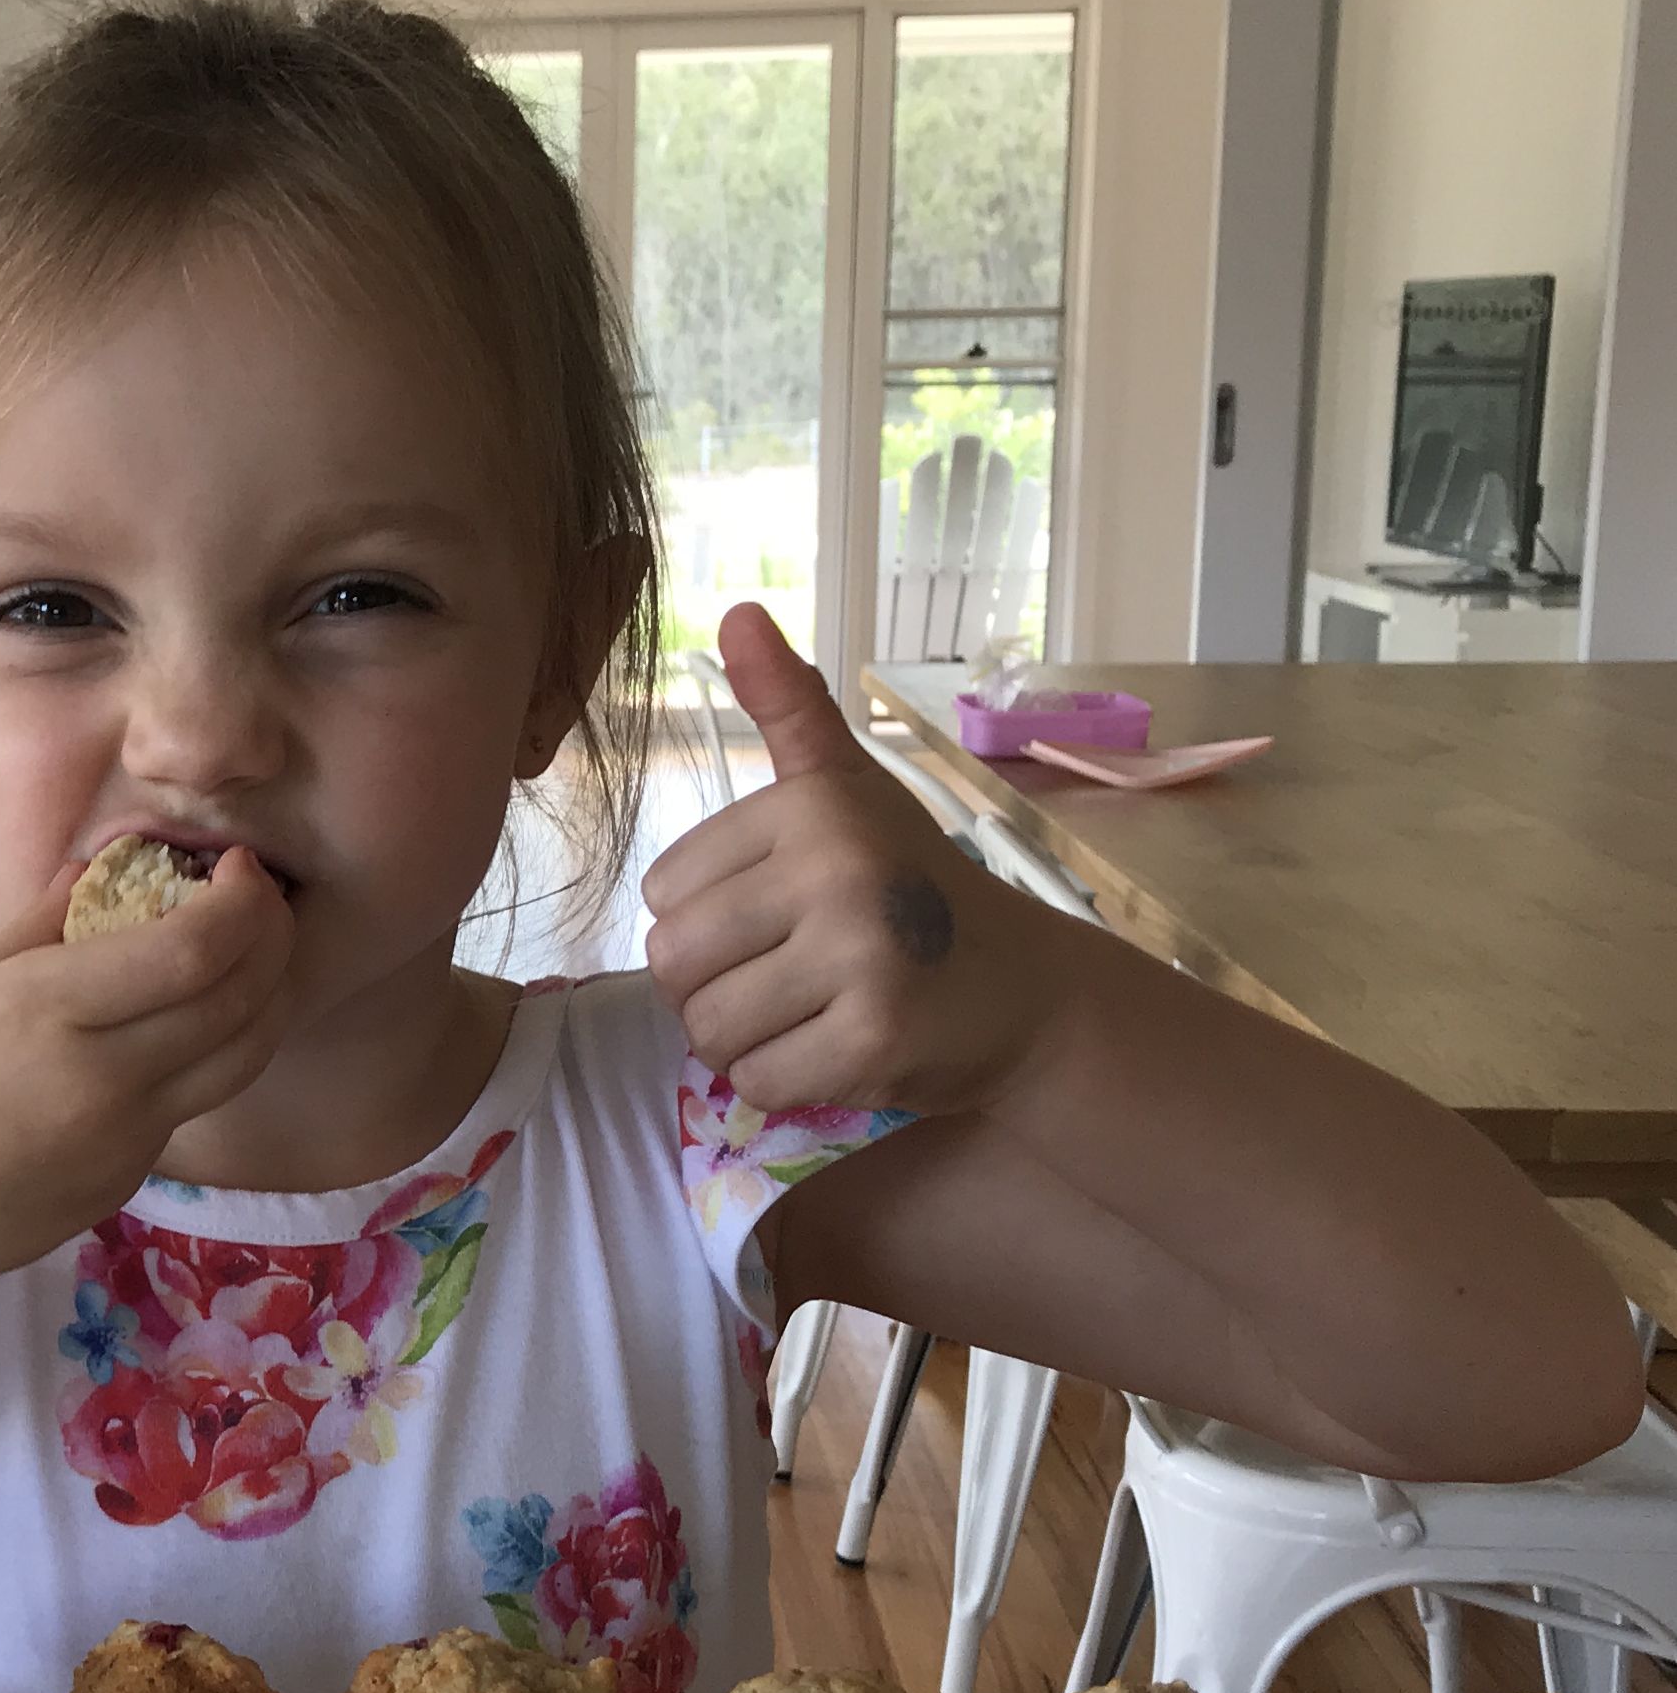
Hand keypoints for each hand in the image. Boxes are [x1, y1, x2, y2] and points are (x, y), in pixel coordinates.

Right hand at [0, 849, 295, 1299]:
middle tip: (261, 899)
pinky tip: (189, 1025)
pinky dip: (214, 1052)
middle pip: (240, 1004)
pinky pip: (194, 1105)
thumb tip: (106, 869)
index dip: (241, 900)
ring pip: (241, 1061)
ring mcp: (126, 1140)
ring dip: (269, 998)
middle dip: (272, 938)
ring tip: (254, 956)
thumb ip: (45, 923)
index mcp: (50, 1012)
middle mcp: (106, 1080)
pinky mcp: (129, 1180)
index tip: (238, 865)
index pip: (196, 949)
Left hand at [642, 604, 1063, 1114]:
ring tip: (808, 1012)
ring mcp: (860, 959)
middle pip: (674, 963)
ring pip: (709, 1029)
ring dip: (744, 1039)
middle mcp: (836, 872)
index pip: (663, 891)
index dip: (705, 918)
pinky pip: (759, 1082)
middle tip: (783, 978)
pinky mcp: (874, 1041)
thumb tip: (737, 611)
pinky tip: (836, 1049)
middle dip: (712, 987)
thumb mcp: (850, 787)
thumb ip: (788, 708)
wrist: (1028, 991)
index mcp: (811, 806)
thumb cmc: (914, 886)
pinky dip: (784, 1082)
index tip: (777, 915)